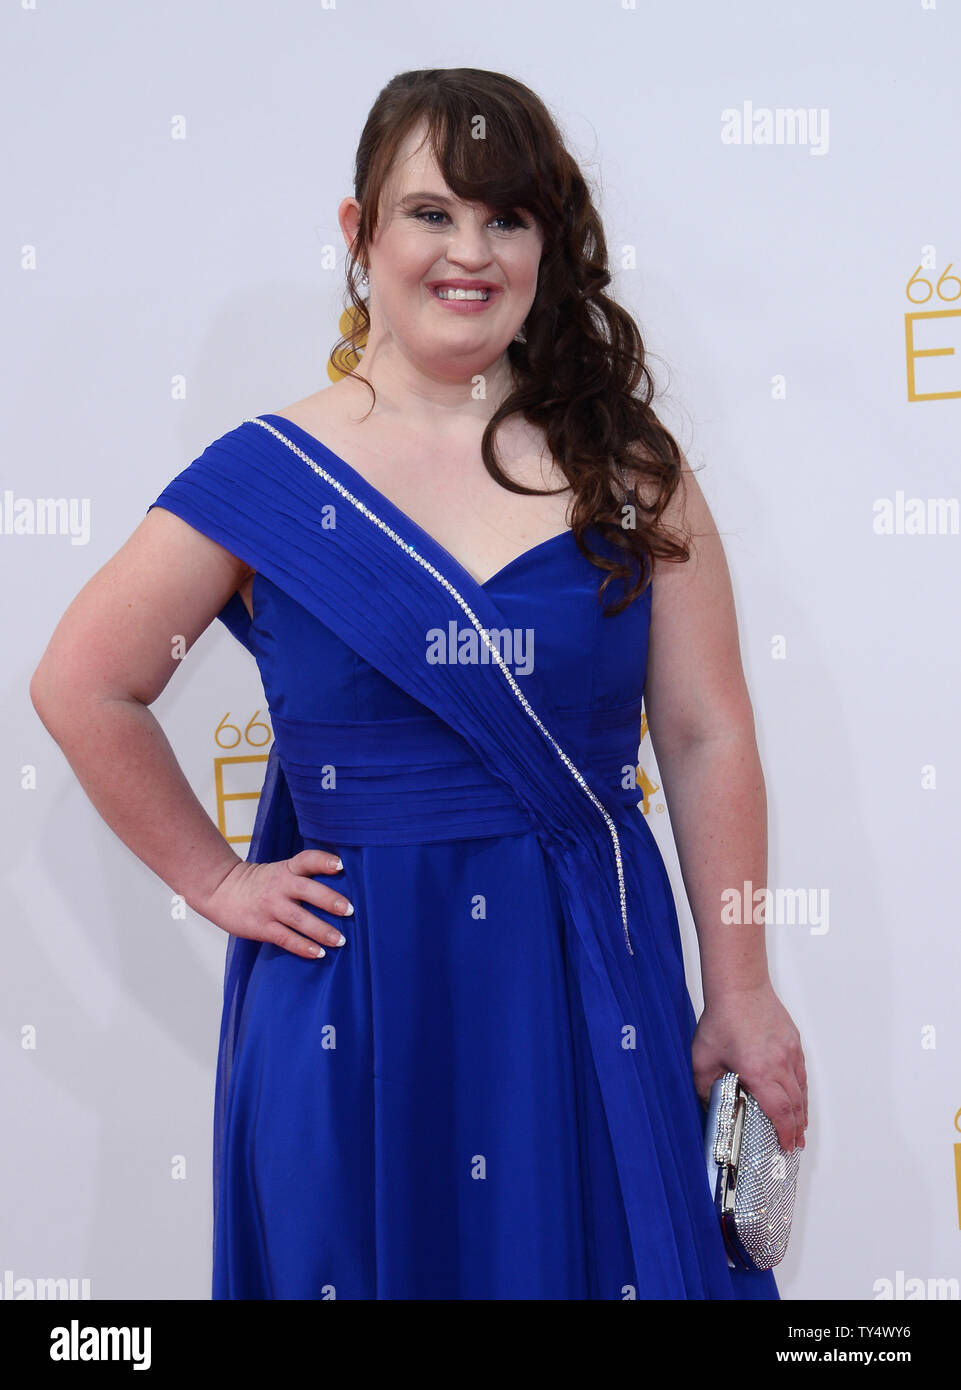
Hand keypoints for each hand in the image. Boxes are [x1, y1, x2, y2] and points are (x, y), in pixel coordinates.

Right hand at [197, 850, 352, 958]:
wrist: (221, 891)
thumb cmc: (259, 883)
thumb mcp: (280, 871)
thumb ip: (303, 877)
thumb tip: (340, 890)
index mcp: (286, 869)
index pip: (307, 860)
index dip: (323, 861)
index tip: (340, 865)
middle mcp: (280, 886)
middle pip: (308, 891)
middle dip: (330, 900)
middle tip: (350, 910)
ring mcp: (270, 907)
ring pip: (300, 918)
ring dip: (322, 930)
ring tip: (340, 940)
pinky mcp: (262, 927)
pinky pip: (285, 938)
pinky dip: (303, 946)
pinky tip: (318, 953)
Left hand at [691, 982, 806, 1151]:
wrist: (739, 987)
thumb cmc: (722, 1018)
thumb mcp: (703, 1059)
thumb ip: (705, 1087)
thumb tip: (708, 1105)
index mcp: (759, 1072)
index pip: (779, 1112)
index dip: (785, 1133)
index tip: (786, 1146)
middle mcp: (780, 1064)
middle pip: (795, 1105)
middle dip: (796, 1128)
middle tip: (795, 1143)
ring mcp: (790, 1052)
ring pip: (801, 1089)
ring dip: (801, 1111)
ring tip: (799, 1126)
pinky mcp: (793, 1042)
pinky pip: (801, 1072)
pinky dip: (801, 1089)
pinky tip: (797, 1095)